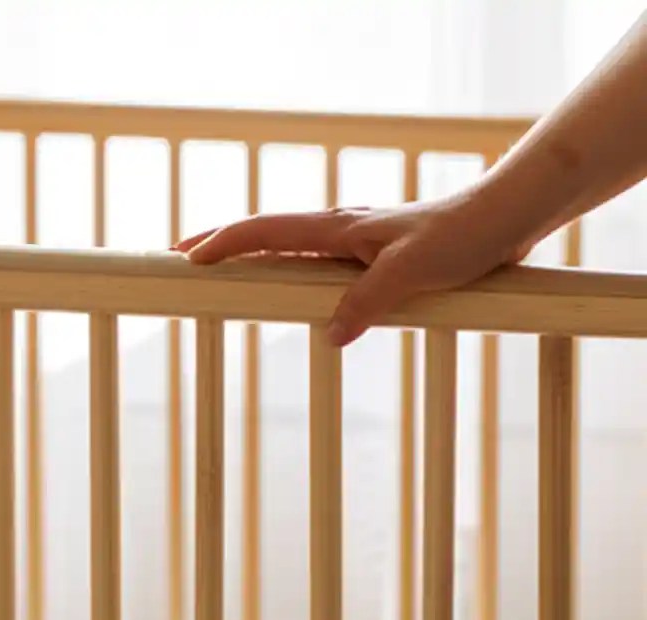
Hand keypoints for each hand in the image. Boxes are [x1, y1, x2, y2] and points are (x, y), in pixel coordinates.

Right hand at [174, 197, 537, 345]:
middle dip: (220, 242)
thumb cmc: (462, 235)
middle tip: (181, 255)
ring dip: (249, 253)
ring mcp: (353, 238)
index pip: (264, 231)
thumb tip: (329, 335)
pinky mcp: (371, 251)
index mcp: (337, 227)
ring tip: (222, 271)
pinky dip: (284, 265)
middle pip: (264, 232)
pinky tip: (287, 283)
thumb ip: (366, 302)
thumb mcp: (411, 274)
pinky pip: (313, 258)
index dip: (223, 244)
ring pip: (286, 244)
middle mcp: (338, 228)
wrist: (506, 215)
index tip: (188, 259)